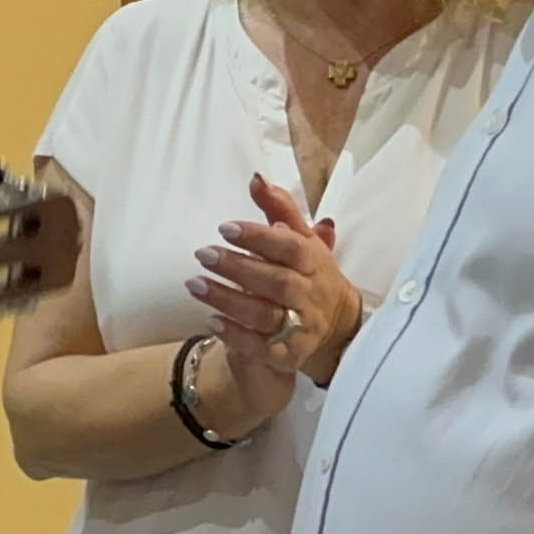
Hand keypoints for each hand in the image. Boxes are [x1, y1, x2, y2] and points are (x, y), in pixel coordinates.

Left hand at [189, 174, 367, 384]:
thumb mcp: (301, 239)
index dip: (258, 238)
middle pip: (276, 283)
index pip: (290, 248)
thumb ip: (279, 209)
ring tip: (195, 285)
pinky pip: (264, 349)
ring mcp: (303, 327)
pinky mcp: (291, 355)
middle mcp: (310, 295)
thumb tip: (256, 178)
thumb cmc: (310, 273)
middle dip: (238, 268)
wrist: (338, 324)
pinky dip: (238, 337)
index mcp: (314, 262)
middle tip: (203, 254)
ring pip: (266, 315)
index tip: (225, 228)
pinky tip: (211, 322)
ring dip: (229, 301)